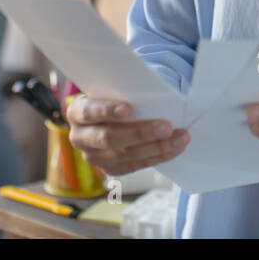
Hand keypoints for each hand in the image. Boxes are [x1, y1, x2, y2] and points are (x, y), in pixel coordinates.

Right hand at [65, 96, 188, 176]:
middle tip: (167, 126)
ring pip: (125, 155)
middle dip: (141, 133)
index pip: (89, 112)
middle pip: (109, 138)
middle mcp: (80, 137)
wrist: (109, 116)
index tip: (128, 108)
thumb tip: (154, 91)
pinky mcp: (110, 169)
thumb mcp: (112, 90)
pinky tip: (176, 147)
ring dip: (157, 147)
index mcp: (77, 112)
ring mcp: (94, 157)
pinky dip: (159, 156)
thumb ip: (123, 91)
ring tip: (181, 137)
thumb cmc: (113, 97)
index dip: (107, 111)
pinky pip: (136, 165)